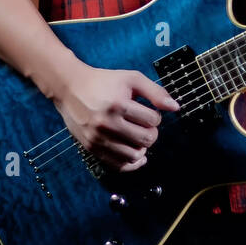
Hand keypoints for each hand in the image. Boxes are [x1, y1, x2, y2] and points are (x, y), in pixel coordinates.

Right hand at [54, 64, 179, 172]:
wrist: (70, 88)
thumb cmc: (103, 81)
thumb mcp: (130, 78)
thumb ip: (155, 91)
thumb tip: (176, 107)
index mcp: (118, 104)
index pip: (152, 120)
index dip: (155, 116)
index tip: (148, 112)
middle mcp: (107, 123)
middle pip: (146, 140)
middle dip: (151, 133)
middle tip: (145, 125)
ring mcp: (98, 138)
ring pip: (134, 155)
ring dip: (142, 147)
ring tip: (138, 136)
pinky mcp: (91, 148)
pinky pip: (118, 165)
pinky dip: (132, 163)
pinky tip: (137, 154)